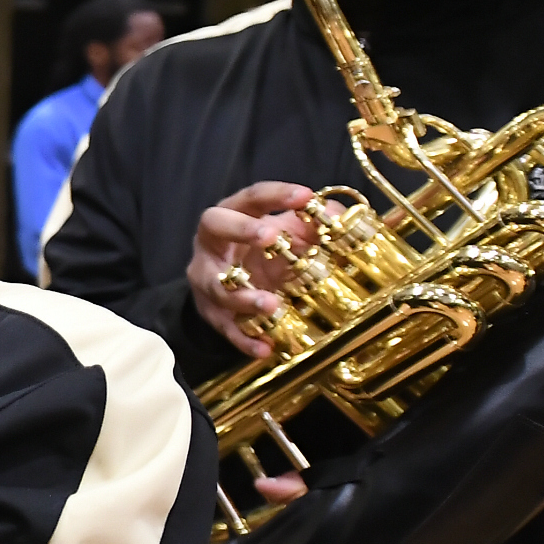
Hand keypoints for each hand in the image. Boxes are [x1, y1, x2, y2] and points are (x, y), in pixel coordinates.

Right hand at [188, 182, 318, 359]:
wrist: (230, 285)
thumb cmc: (263, 252)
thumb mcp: (287, 232)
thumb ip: (313, 222)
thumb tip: (337, 215)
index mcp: (233, 214)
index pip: (250, 197)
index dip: (276, 194)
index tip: (305, 196)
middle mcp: (212, 242)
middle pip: (214, 225)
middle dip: (241, 229)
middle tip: (270, 237)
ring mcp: (207, 277)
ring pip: (216, 284)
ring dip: (243, 296)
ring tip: (271, 304)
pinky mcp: (210, 311)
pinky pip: (224, 327)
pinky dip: (244, 339)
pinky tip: (265, 348)